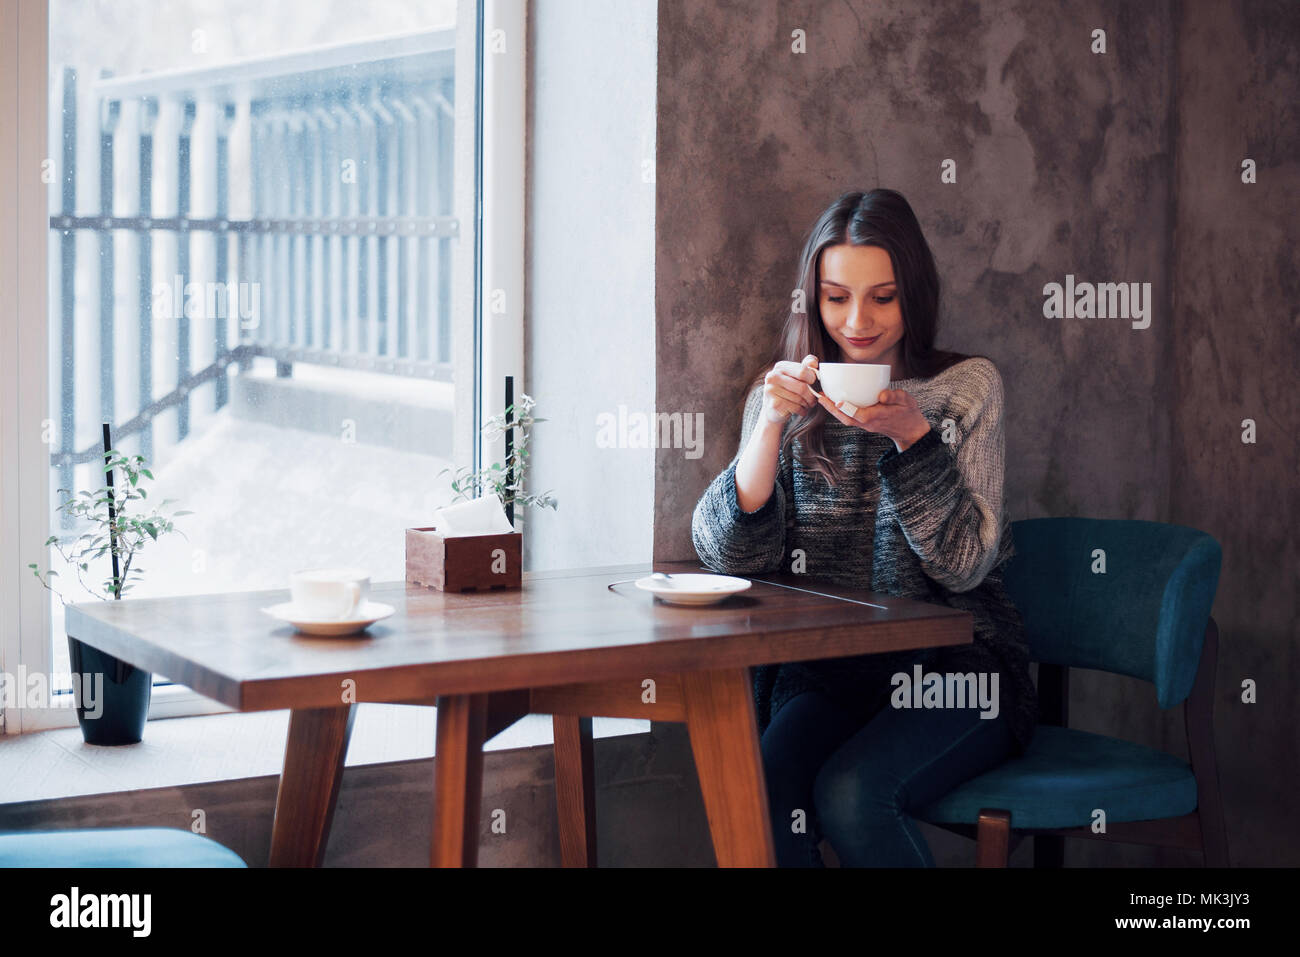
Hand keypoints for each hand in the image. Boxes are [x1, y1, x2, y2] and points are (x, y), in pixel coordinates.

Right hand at [761, 355, 819, 422]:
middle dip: (811, 396)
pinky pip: (795, 408)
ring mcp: (771, 390)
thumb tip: (814, 363)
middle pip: (802, 387)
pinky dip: (801, 411)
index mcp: (780, 367)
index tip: (814, 384)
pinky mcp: (773, 404)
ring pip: (799, 399)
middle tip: (814, 400)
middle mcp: (773, 376)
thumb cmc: (789, 390)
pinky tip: (801, 410)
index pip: (803, 370)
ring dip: (807, 404)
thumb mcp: (797, 376)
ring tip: (807, 405)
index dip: (812, 378)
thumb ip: (807, 366)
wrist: (773, 409)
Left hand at [812, 385, 931, 451]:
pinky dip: (840, 411)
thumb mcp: (906, 401)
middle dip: (832, 409)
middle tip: (820, 397)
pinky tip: (834, 401)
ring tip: (822, 398)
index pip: (860, 415)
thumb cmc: (908, 413)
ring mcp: (866, 425)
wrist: (910, 430)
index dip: (848, 409)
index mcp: (878, 417)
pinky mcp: (865, 423)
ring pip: (846, 419)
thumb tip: (883, 395)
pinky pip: (849, 418)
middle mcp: (869, 423)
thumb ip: (895, 397)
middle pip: (847, 418)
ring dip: (833, 410)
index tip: (837, 401)